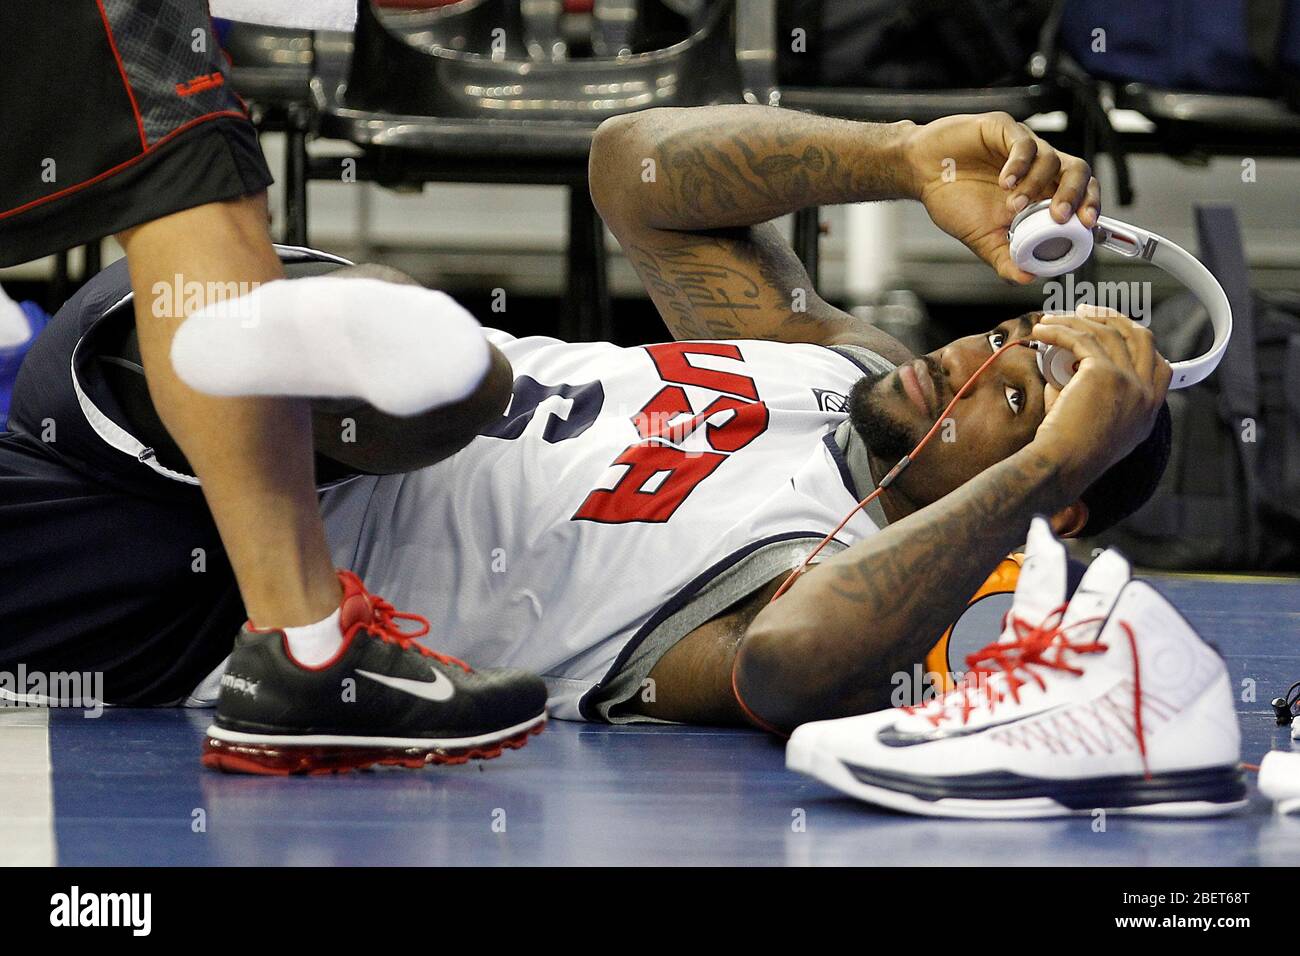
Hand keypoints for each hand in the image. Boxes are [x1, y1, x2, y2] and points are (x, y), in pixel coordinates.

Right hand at [902, 113, 1099, 282]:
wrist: (920, 173)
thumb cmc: (953, 200)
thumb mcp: (982, 239)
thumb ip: (1006, 258)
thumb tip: (1028, 278)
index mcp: (1042, 191)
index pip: (1081, 194)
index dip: (1090, 207)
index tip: (1087, 227)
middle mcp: (1038, 166)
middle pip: (1078, 171)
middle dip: (1076, 195)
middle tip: (1061, 217)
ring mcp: (1023, 146)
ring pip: (1052, 159)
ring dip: (1036, 186)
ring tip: (1012, 206)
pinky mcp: (1004, 129)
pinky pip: (1024, 143)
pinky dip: (1019, 164)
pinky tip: (1004, 182)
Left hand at [1028, 306, 1171, 494]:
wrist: (1063, 466)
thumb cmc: (1070, 454)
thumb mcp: (1095, 426)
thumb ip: (1090, 398)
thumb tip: (1062, 372)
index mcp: (1150, 411)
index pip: (1160, 364)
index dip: (1138, 342)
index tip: (1112, 331)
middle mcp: (1146, 394)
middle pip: (1141, 338)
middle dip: (1114, 319)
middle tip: (1086, 313)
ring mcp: (1130, 381)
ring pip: (1106, 334)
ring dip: (1076, 322)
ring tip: (1052, 321)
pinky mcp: (1104, 373)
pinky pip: (1081, 339)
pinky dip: (1059, 330)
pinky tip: (1043, 330)